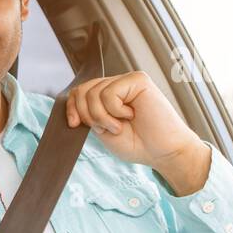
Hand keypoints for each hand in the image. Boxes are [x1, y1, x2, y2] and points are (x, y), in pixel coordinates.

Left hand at [65, 71, 205, 173]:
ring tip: (120, 126)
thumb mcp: (102, 130)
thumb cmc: (137, 144)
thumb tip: (70, 100)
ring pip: (93, 93)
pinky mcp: (138, 80)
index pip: (78, 92)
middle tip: (107, 128)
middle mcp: (117, 85)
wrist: (162, 152)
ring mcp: (127, 80)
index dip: (71, 107)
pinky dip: (114, 111)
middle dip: (88, 115)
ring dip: (103, 117)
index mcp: (107, 96)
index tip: (74, 124)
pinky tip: (130, 116)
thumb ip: (88, 114)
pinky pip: (109, 93)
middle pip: (82, 91)